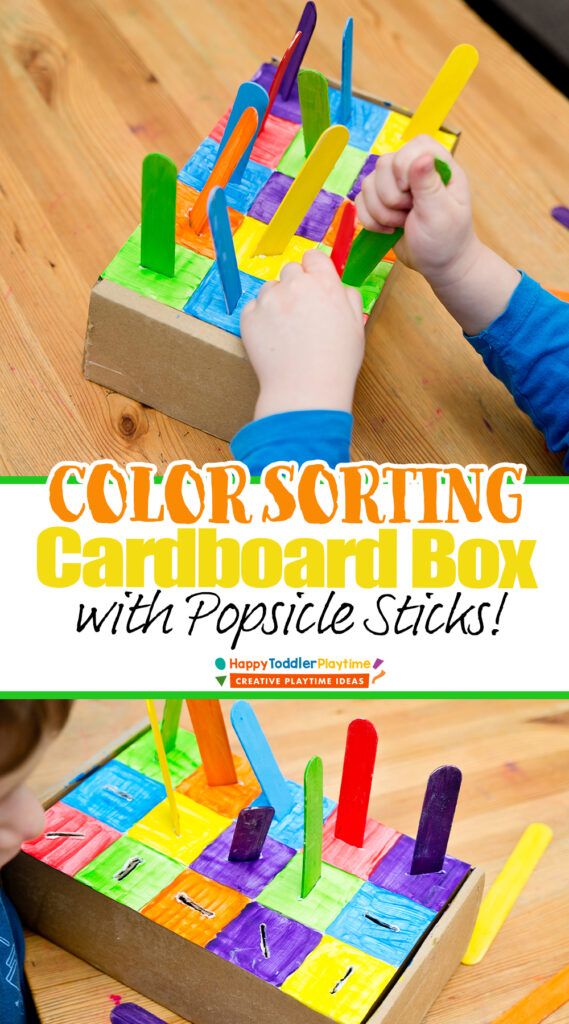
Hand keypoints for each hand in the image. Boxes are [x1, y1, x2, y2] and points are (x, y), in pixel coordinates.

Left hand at [241, 249, 364, 419]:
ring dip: (276, 301)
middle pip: (290, 270)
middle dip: (295, 286)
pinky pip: (253, 308)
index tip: (313, 283)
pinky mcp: (249, 317)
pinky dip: (260, 319)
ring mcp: (269, 300)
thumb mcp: (357, 326)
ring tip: (287, 331)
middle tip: (301, 314)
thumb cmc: (335, 363)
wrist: (305, 390)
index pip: (313, 257)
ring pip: (270, 288)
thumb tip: (339, 287)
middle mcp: (295, 285)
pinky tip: (273, 339)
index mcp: (324, 284)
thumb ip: (349, 298)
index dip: (314, 270)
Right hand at [356, 135, 474, 287]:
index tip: (409, 191)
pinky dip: (370, 220)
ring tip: (401, 224)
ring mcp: (395, 186)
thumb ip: (429, 185)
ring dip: (380, 212)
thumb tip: (422, 157)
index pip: (415, 145)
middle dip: (391, 197)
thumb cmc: (446, 240)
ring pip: (368, 184)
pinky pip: (360, 201)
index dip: (404, 165)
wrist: (439, 265)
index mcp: (438, 167)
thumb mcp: (441, 214)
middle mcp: (415, 171)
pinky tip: (388, 230)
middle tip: (409, 213)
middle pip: (384, 164)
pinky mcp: (381, 203)